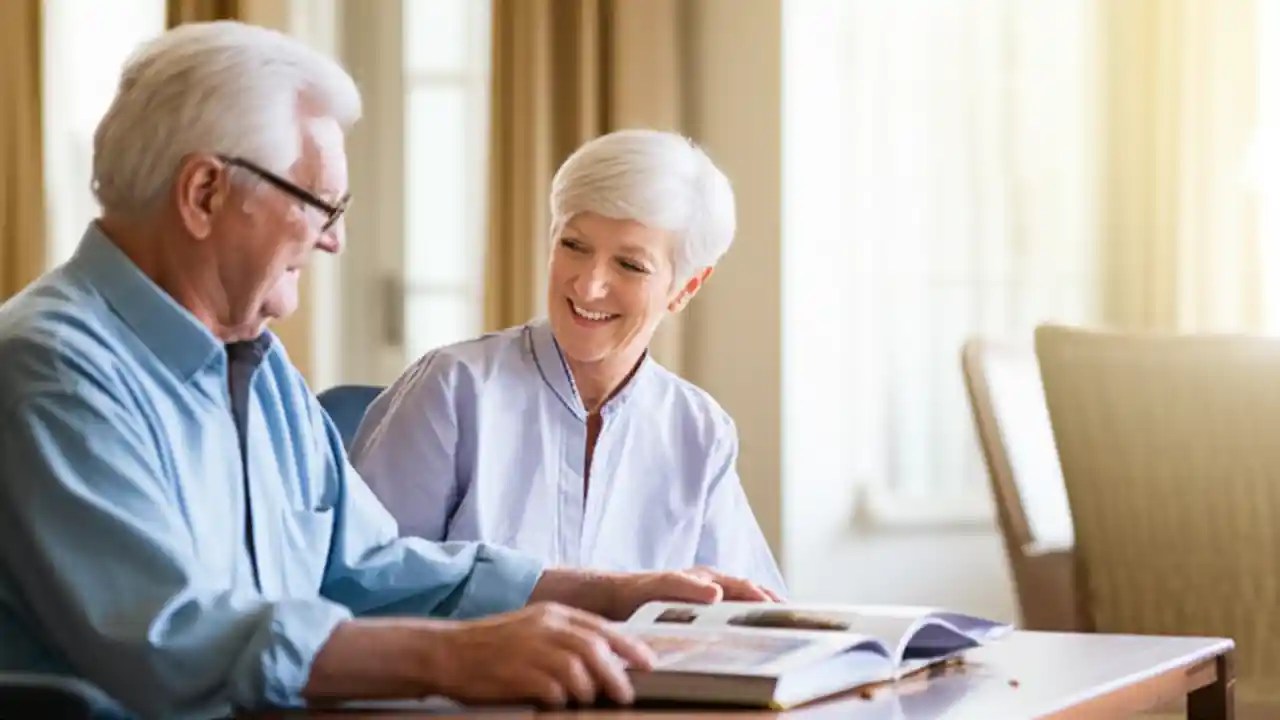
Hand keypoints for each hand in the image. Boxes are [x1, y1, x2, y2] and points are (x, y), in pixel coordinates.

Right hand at [428, 602, 655, 706]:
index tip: (649, 664)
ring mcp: (531, 649)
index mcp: (552, 614)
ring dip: (591, 690)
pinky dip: (563, 700)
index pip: (602, 628)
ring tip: (591, 702)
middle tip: (626, 694)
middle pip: (596, 649)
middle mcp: (545, 627)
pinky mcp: (517, 673)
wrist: (446, 653)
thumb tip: (604, 659)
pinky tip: (559, 705)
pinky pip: (553, 690)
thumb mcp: (532, 630)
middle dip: (617, 674)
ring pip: (579, 670)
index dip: (630, 646)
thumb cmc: (491, 646)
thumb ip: (565, 639)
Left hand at [611, 566, 781, 618]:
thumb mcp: (659, 586)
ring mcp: (708, 594)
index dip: (765, 601)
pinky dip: (747, 617)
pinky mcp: (702, 607)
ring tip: (784, 627)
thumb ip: (685, 586)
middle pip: (751, 593)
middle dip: (773, 605)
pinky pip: (732, 610)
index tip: (784, 615)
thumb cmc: (637, 591)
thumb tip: (718, 592)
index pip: (746, 589)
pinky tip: (752, 632)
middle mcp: (712, 583)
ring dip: (763, 611)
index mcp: (708, 577)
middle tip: (797, 622)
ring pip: (744, 601)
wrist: (615, 596)